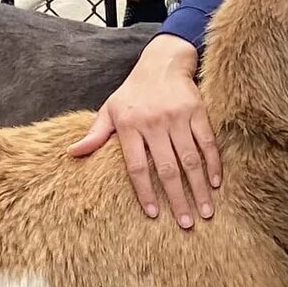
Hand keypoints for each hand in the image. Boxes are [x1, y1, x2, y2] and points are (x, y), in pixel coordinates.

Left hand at [68, 35, 220, 228]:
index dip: (145, 192)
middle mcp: (154, 123)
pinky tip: (215, 184)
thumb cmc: (132, 92)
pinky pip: (207, 142)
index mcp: (130, 126)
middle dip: (177, 199)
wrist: (161, 62)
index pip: (137, 167)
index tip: (153, 214)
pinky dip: (213, 164)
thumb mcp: (110, 110)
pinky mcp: (198, 112)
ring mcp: (178, 117)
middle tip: (186, 224)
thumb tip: (72, 153)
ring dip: (198, 188)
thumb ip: (95, 135)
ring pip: (190, 159)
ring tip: (205, 212)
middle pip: (166, 168)